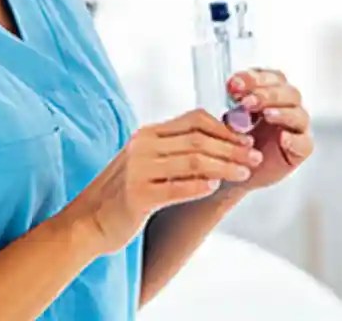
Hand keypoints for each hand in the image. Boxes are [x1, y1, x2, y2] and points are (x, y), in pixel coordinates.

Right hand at [60, 111, 260, 255]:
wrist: (87, 222)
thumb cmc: (125, 193)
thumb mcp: (148, 162)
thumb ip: (177, 150)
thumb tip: (223, 143)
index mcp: (148, 133)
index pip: (195, 119)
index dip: (226, 129)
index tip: (247, 140)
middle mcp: (142, 146)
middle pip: (199, 139)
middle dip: (233, 148)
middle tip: (254, 157)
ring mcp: (138, 170)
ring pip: (194, 161)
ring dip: (225, 166)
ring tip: (244, 173)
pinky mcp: (137, 196)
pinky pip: (176, 188)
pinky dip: (199, 186)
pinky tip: (214, 187)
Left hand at [227, 69, 313, 189]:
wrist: (242, 172)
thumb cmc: (241, 141)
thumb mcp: (233, 118)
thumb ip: (235, 102)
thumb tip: (231, 87)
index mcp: (273, 95)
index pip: (272, 78)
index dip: (255, 78)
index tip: (234, 84)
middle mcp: (289, 108)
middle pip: (288, 93)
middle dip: (266, 94)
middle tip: (246, 101)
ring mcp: (298, 128)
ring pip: (298, 114)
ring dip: (281, 112)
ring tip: (266, 114)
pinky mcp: (301, 150)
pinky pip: (303, 143)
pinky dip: (294, 139)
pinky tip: (283, 138)